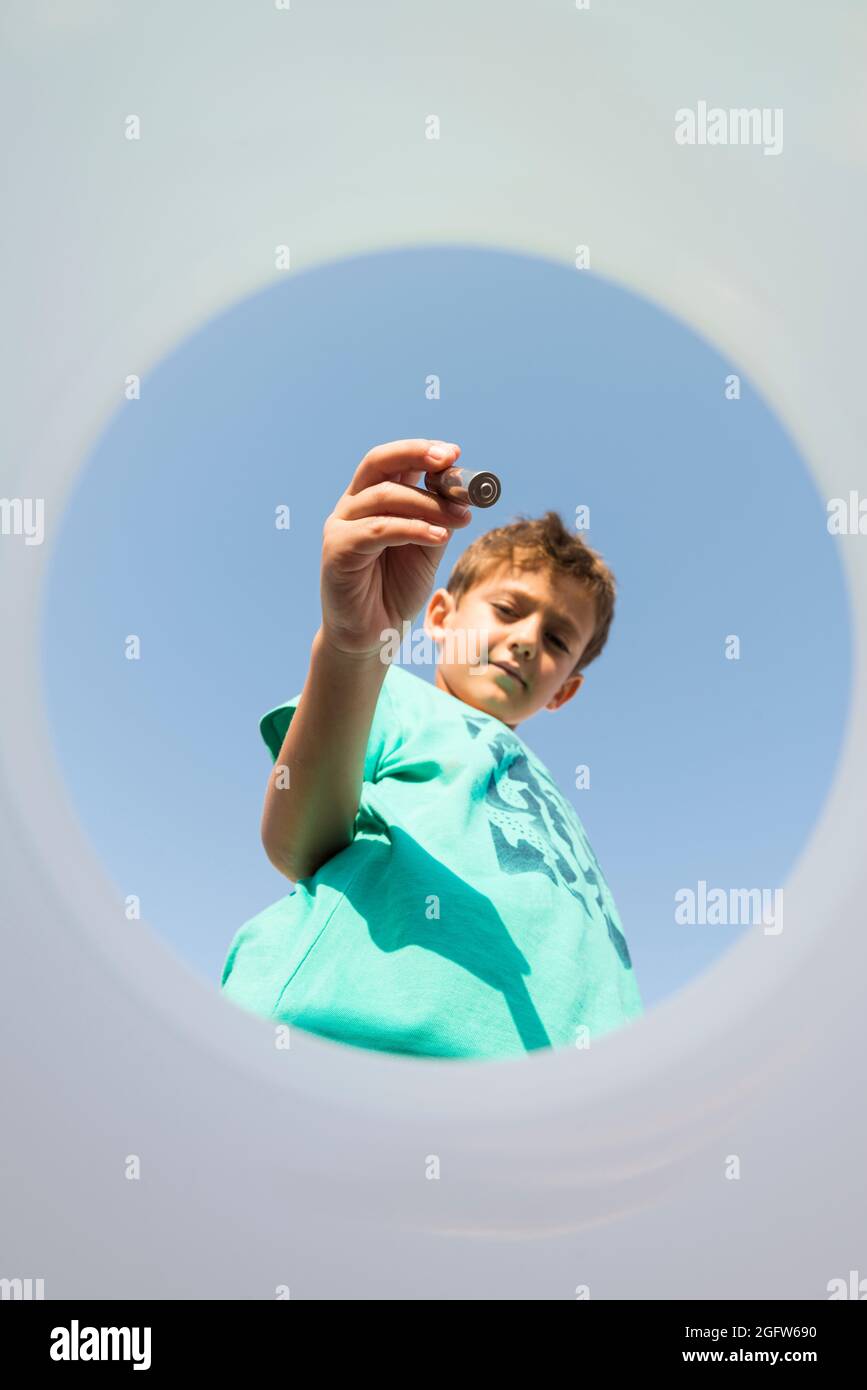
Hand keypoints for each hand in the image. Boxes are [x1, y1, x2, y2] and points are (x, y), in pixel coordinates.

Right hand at [319, 438, 470, 656]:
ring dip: (428, 504)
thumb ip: (437, 520)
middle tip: (452, 461)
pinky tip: (439, 536)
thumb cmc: (395, 591)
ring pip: (384, 497)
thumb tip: (461, 492)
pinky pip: (378, 530)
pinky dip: (412, 528)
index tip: (455, 453)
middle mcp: (352, 507)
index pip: (392, 462)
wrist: (373, 637)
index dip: (421, 451)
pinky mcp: (337, 550)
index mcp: (372, 501)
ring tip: (460, 518)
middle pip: (378, 463)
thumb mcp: (426, 550)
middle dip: (416, 454)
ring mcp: (341, 527)